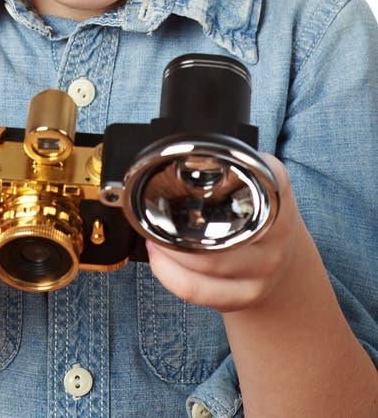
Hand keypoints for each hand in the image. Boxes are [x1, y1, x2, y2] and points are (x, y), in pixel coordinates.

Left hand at [145, 154, 304, 311]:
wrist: (288, 269)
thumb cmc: (259, 219)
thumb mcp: (259, 185)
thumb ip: (234, 164)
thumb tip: (183, 144)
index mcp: (278, 193)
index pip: (268, 176)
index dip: (243, 170)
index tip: (208, 169)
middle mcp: (275, 232)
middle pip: (222, 229)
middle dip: (176, 225)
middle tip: (154, 214)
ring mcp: (263, 268)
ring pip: (206, 265)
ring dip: (168, 252)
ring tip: (153, 238)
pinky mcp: (246, 297)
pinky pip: (199, 292)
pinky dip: (170, 276)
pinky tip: (160, 261)